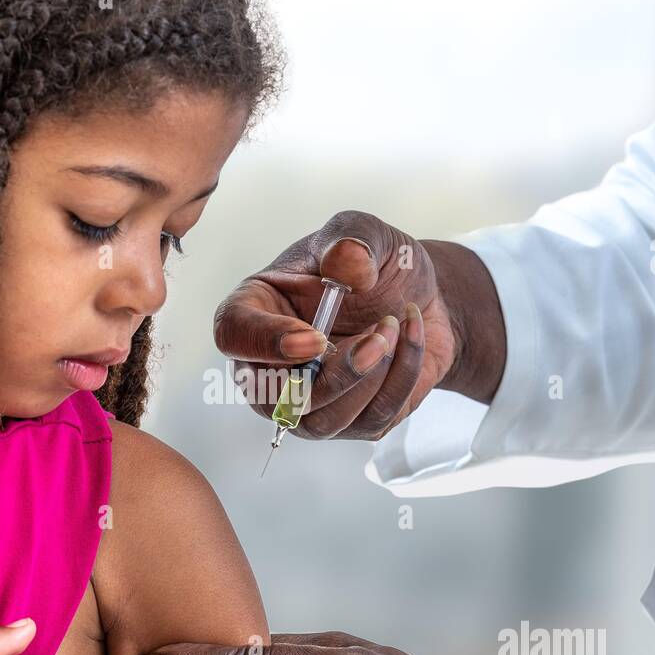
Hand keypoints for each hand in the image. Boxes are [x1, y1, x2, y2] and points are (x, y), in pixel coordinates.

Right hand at [213, 209, 505, 438]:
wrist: (421, 297)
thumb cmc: (375, 265)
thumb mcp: (364, 232)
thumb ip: (352, 237)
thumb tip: (346, 262)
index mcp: (256, 309)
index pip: (233, 336)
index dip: (267, 343)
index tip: (315, 337)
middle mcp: (270, 365)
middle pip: (276, 398)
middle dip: (337, 374)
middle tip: (379, 335)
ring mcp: (307, 402)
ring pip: (324, 420)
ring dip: (372, 377)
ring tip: (395, 326)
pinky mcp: (350, 423)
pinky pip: (372, 417)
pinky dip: (401, 375)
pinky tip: (410, 337)